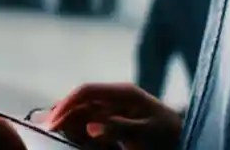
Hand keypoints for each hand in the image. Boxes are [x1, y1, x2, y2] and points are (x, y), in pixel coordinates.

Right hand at [46, 83, 180, 149]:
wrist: (184, 138)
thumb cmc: (168, 134)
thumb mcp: (146, 132)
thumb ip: (120, 127)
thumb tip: (91, 126)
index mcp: (123, 92)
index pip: (87, 91)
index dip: (67, 104)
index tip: (53, 122)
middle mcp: (115, 97)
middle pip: (81, 101)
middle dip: (63, 113)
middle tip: (46, 129)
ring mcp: (114, 109)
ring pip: (83, 112)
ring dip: (68, 121)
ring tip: (54, 132)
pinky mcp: (114, 121)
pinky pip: (90, 122)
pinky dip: (78, 129)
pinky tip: (69, 134)